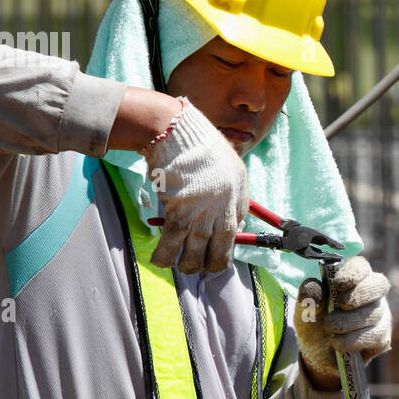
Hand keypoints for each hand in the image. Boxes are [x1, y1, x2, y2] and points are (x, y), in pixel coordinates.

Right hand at [142, 98, 248, 273]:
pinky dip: (164, 256)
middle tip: (198, 266)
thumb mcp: (228, 167)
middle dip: (209, 265)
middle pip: (221, 251)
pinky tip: (159, 259)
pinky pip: (171, 246)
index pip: (236, 232)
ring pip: (196, 255)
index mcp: (239, 196)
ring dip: (186, 265)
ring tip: (179, 265)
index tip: (212, 248)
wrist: (177, 132)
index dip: (222, 245)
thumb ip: (229, 193)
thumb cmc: (197, 144)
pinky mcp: (180, 214)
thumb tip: (227, 218)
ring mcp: (203, 214)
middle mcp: (225, 209)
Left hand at [294, 256, 392, 384]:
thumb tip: (314, 287)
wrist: (318, 355)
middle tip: (340, 305)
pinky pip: (376, 336)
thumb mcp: (305, 310)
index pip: (360, 266)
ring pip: (375, 313)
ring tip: (331, 328)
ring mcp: (380, 315)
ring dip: (350, 322)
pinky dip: (354, 340)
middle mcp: (371, 294)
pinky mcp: (382, 337)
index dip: (353, 272)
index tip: (338, 285)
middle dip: (358, 295)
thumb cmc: (314, 324)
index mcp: (352, 279)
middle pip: (378, 284)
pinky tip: (339, 343)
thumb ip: (308, 296)